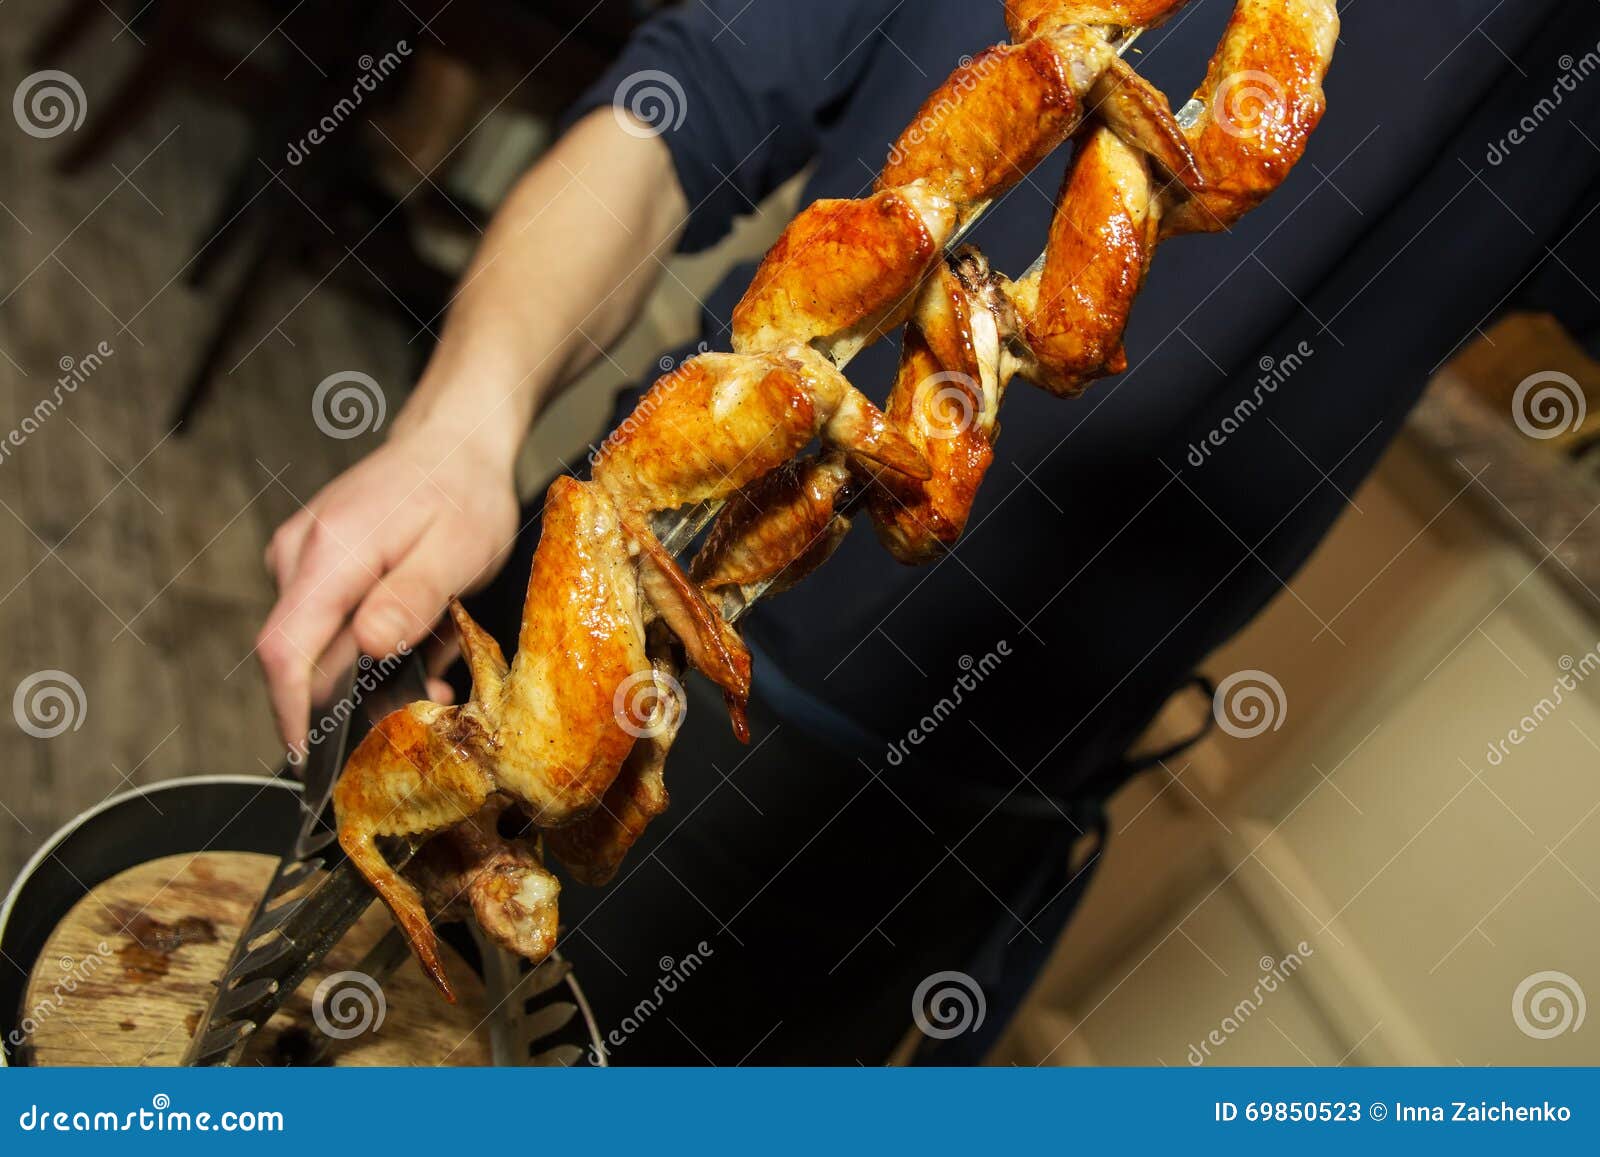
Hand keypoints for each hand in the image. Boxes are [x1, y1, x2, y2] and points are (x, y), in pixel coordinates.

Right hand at [256, 422, 520, 748]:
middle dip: (352, 701)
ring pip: (319, 646)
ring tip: (433, 662)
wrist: (453, 442)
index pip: (284, 649)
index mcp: (332, 552)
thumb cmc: (462, 491)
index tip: (312, 761)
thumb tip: (369, 646)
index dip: (292, 715)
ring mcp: (301, 559)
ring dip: (369, 673)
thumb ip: (412, 598)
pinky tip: (416, 638)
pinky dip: (369, 645)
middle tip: (421, 708)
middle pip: (302, 659)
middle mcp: (300, 556)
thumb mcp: (458, 550)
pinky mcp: (313, 566)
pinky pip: (329, 625)